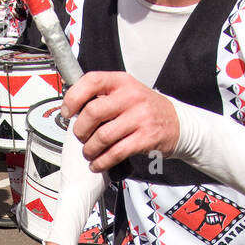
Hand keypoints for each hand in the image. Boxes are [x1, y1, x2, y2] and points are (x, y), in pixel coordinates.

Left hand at [62, 71, 180, 172]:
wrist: (177, 123)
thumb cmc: (146, 109)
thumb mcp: (126, 92)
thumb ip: (102, 96)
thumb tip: (73, 109)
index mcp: (122, 82)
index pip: (91, 82)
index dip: (73, 97)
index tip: (67, 112)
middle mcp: (131, 97)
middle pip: (93, 112)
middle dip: (80, 130)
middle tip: (81, 136)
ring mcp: (140, 117)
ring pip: (102, 136)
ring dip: (90, 149)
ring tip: (89, 152)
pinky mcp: (145, 138)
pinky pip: (115, 153)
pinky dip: (102, 161)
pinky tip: (99, 163)